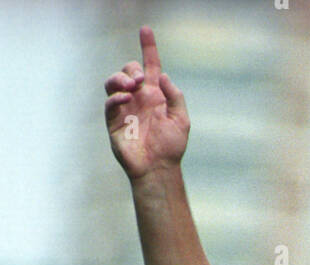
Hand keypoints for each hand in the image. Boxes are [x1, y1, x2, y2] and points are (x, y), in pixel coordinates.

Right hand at [104, 26, 189, 178]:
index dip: (148, 48)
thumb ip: (175, 96)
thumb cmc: (171, 147)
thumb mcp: (181, 120)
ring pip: (113, 81)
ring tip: (132, 85)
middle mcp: (138, 98)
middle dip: (132, 68)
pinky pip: (110, 103)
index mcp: (154, 95)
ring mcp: (124, 108)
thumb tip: (162, 76)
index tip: (146, 30)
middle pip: (128, 70)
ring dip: (120, 77)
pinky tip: (126, 97)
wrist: (159, 169)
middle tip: (140, 80)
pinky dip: (116, 96)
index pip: (150, 65)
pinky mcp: (114, 122)